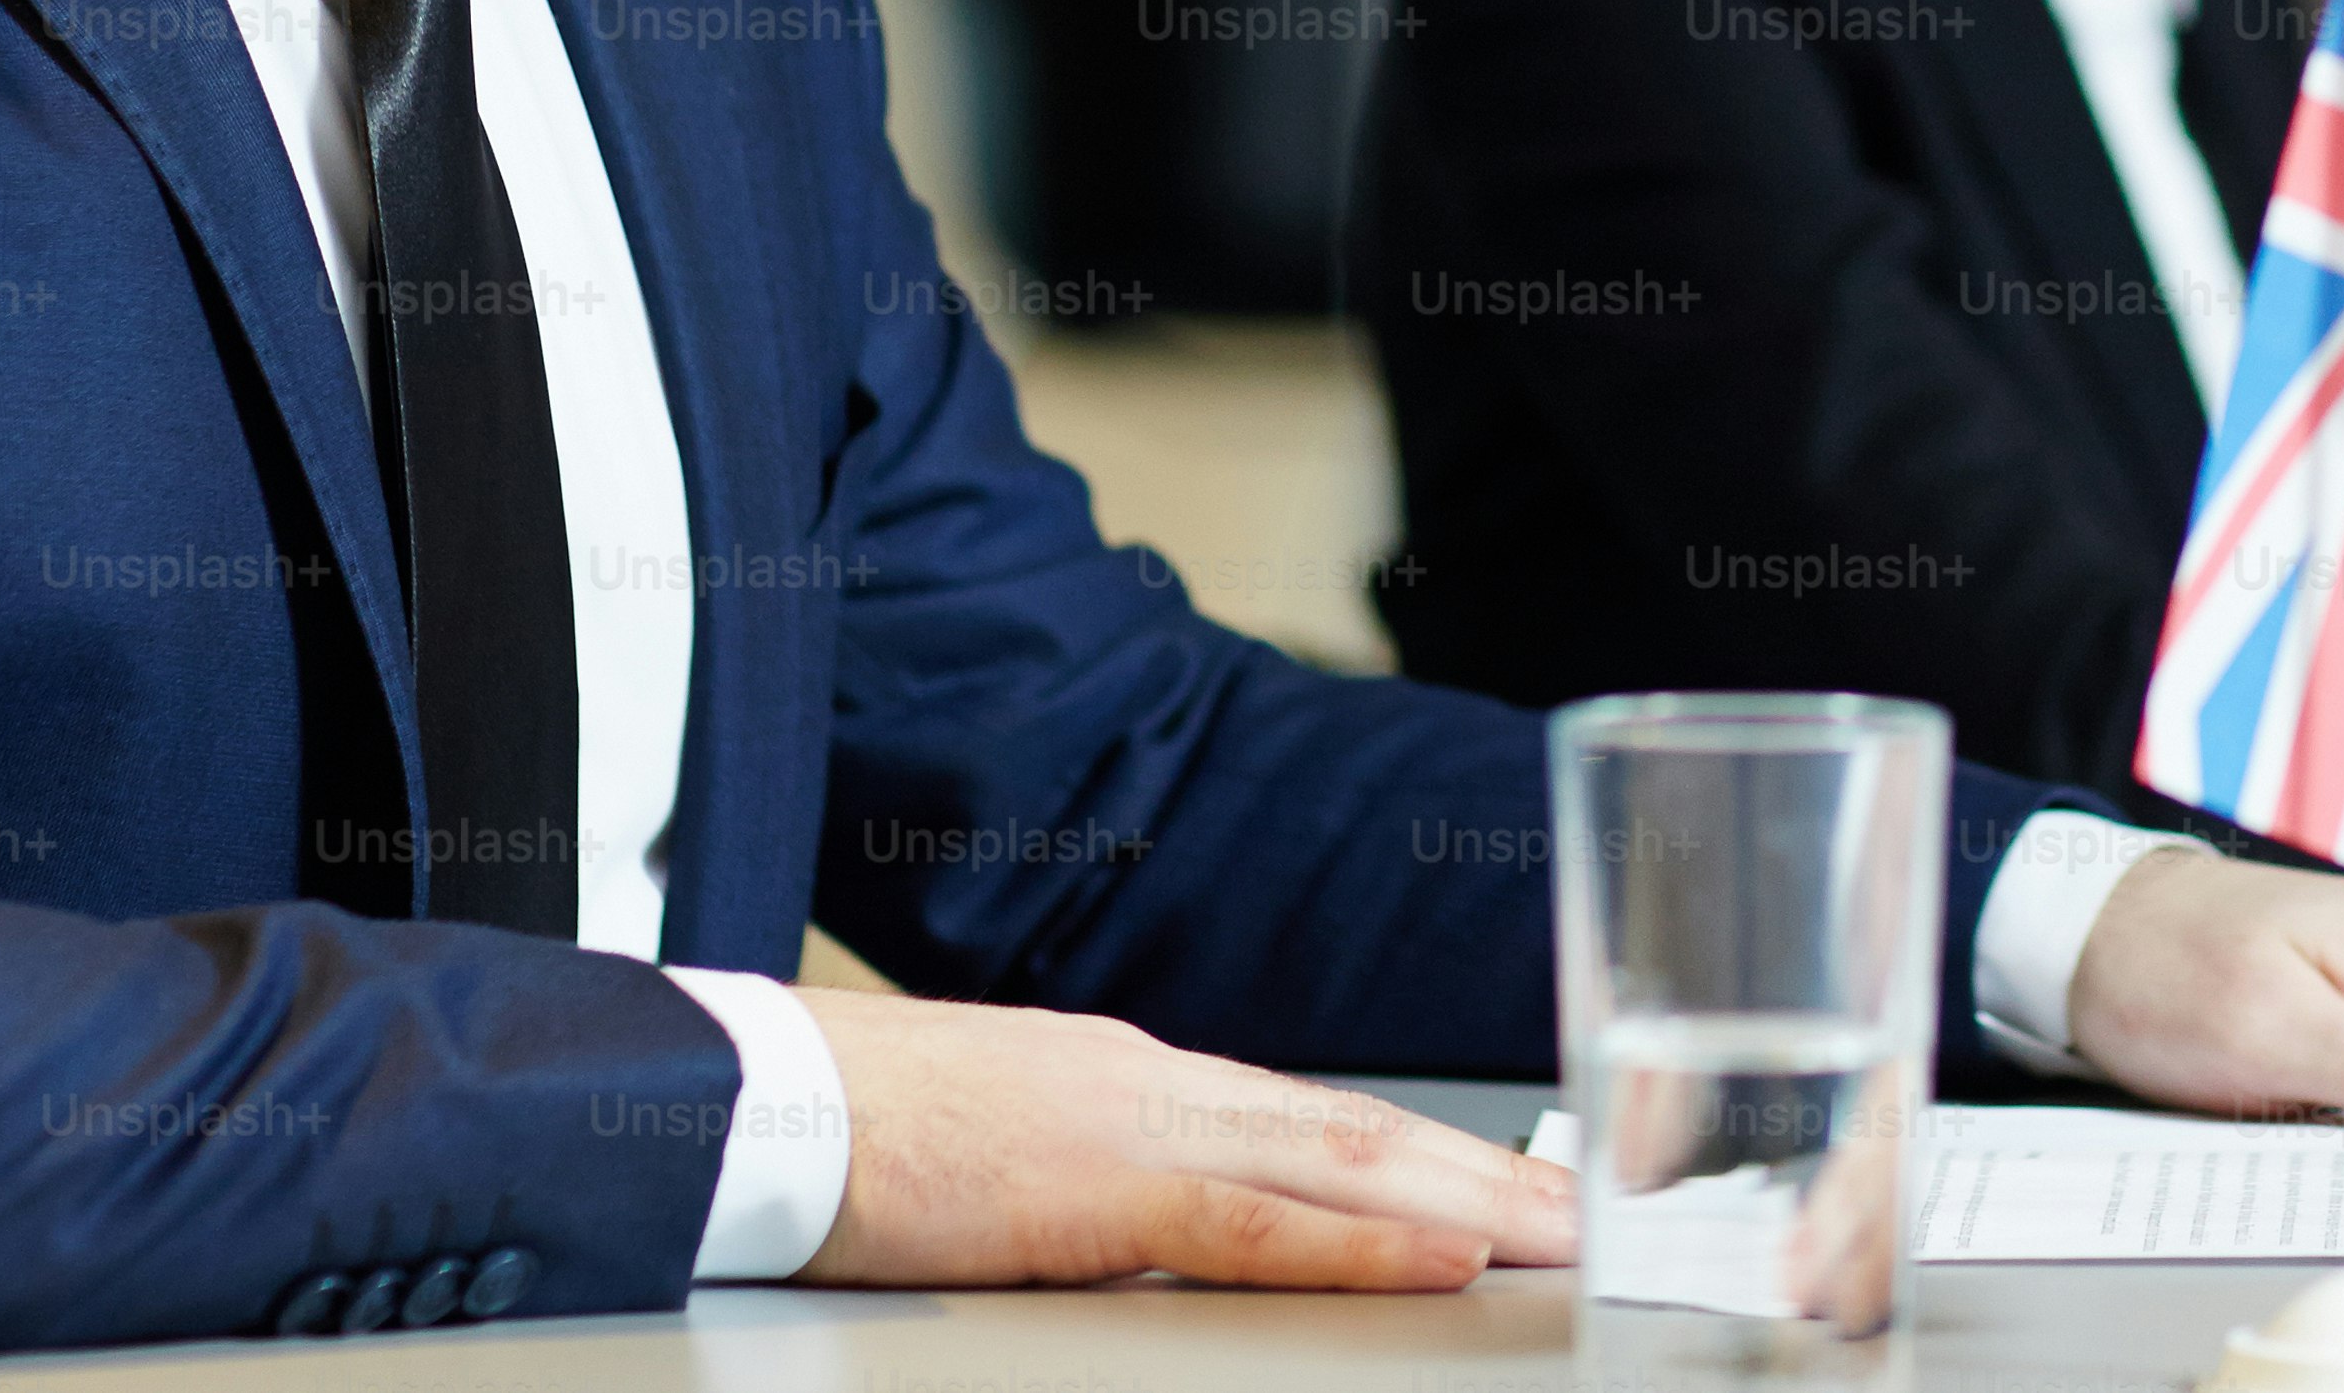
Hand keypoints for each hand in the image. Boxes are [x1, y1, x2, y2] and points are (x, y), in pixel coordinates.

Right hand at [788, 987, 1574, 1291]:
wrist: (748, 1098)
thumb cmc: (852, 1135)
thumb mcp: (1007, 1160)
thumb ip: (1103, 1190)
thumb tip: (1168, 1243)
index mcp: (1144, 1082)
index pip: (1323, 1125)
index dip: (1433, 1163)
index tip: (1519, 1199)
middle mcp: (1164, 1084)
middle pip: (1365, 1138)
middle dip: (1490, 1185)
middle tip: (1595, 1222)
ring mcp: (1136, 1122)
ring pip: (1344, 1167)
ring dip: (1468, 1208)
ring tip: (1563, 1243)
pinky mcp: (1092, 1183)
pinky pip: (1253, 1222)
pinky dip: (1360, 1244)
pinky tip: (1440, 1262)